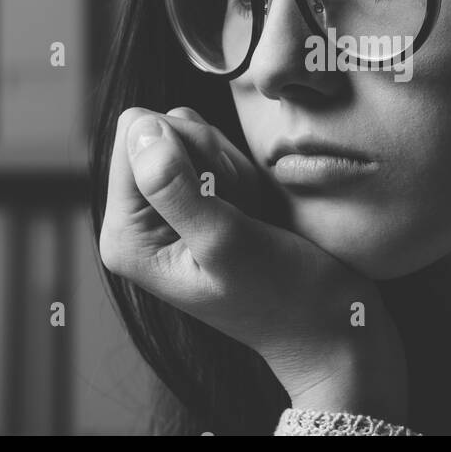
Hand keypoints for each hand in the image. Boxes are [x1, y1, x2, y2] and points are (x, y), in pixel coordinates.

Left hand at [100, 106, 408, 421]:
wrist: (324, 324)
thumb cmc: (283, 294)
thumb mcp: (227, 241)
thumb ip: (176, 187)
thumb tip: (140, 127)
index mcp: (126, 236)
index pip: (134, 134)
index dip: (186, 148)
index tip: (222, 196)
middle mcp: (137, 220)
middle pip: (160, 129)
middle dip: (211, 158)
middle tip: (242, 211)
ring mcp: (166, 210)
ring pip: (190, 134)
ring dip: (231, 166)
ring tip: (249, 215)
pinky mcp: (196, 203)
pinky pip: (211, 149)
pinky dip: (240, 169)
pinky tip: (253, 208)